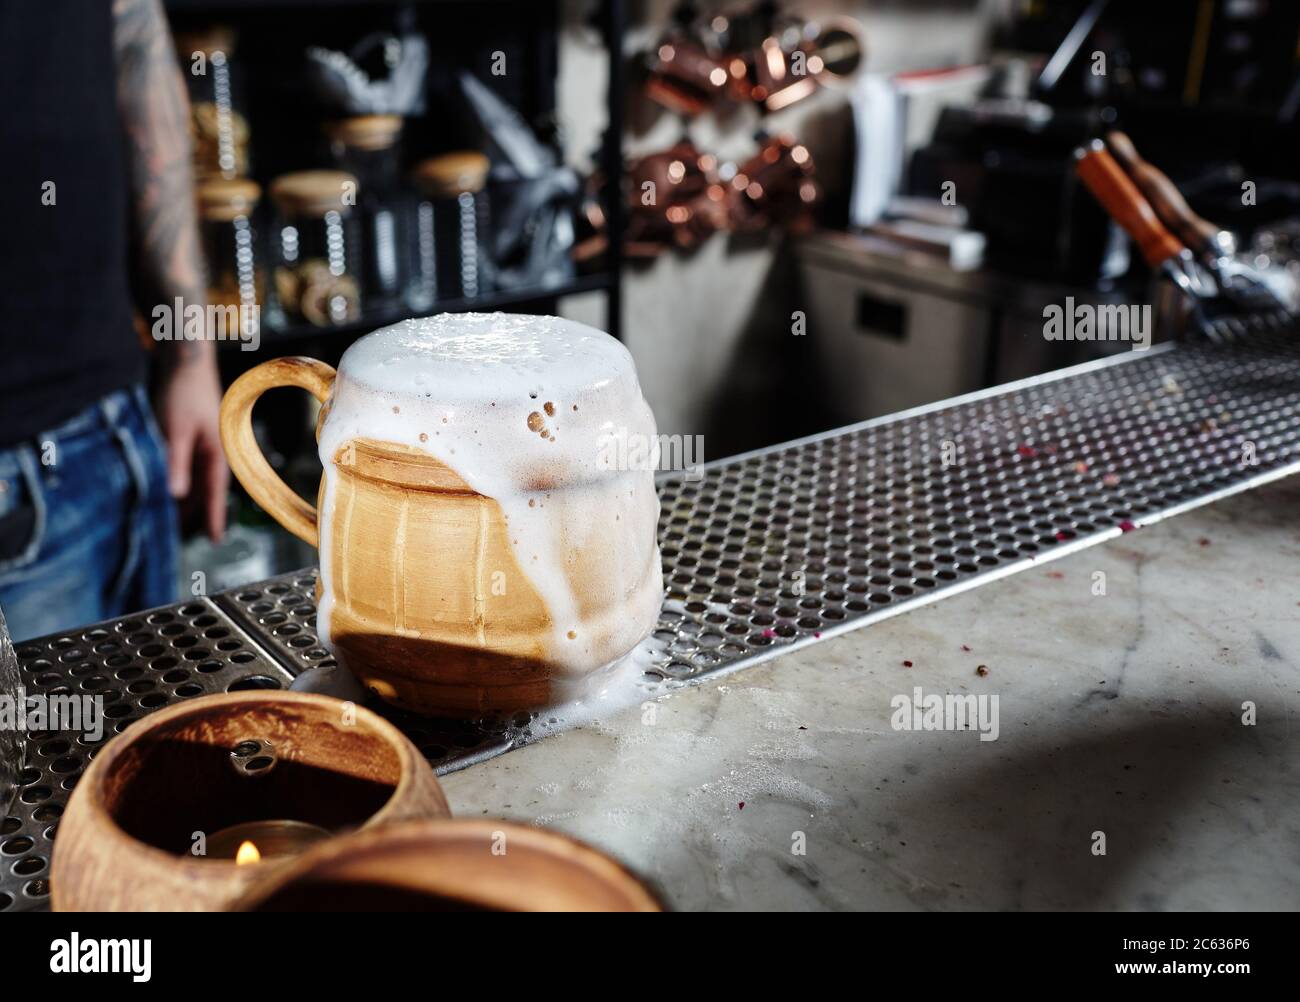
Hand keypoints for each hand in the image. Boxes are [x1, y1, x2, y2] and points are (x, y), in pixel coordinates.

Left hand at [156, 355, 228, 540]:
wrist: (186, 363)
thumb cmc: (184, 392)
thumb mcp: (176, 429)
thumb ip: (176, 462)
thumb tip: (175, 495)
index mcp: (217, 453)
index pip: (215, 493)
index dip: (214, 517)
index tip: (215, 540)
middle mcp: (212, 454)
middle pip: (203, 492)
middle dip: (192, 514)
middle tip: (177, 540)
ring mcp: (201, 448)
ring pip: (193, 482)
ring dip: (182, 500)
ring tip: (166, 522)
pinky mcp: (188, 442)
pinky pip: (184, 471)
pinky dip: (175, 484)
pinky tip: (162, 493)